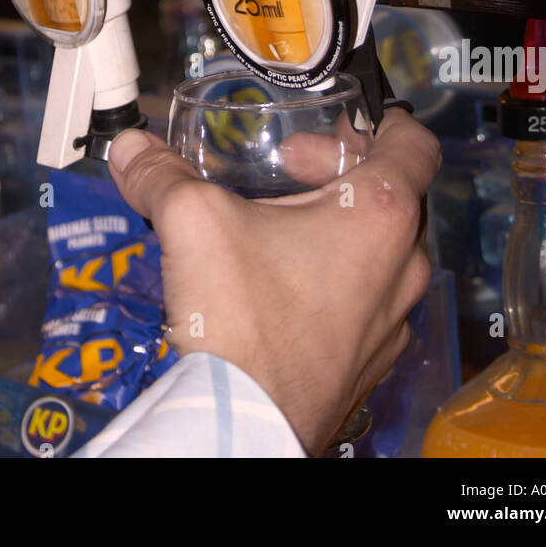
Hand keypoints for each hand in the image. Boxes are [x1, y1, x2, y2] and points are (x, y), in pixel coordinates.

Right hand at [107, 109, 440, 455]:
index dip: (382, 119)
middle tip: (287, 169)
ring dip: (339, 227)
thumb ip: (162, 174)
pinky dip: (336, 281)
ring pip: (381, 252)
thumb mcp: (192, 220)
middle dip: (339, 172)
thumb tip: (129, 146)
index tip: (344, 122)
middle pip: (394, 195)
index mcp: (381, 215)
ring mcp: (392, 322)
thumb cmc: (240, 316)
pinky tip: (282, 288)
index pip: (415, 143)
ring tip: (278, 228)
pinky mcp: (370, 363)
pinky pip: (367, 302)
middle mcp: (403, 267)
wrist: (244, 427)